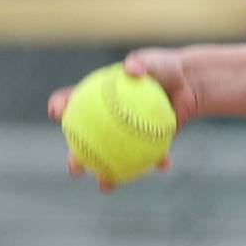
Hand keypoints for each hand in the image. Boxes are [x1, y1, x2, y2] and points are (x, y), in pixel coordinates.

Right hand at [47, 47, 200, 190]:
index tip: (56, 112)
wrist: (189, 82)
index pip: (71, 101)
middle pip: (83, 141)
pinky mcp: (148, 140)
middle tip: (74, 169)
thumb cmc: (165, 67)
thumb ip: (142, 62)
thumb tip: (130, 68)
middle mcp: (106, 119)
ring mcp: (126, 133)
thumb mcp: (154, 61)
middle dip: (75, 158)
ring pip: (112, 156)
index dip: (59, 106)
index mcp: (98, 98)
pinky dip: (156, 160)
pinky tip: (162, 166)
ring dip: (107, 172)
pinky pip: (150, 154)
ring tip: (106, 185)